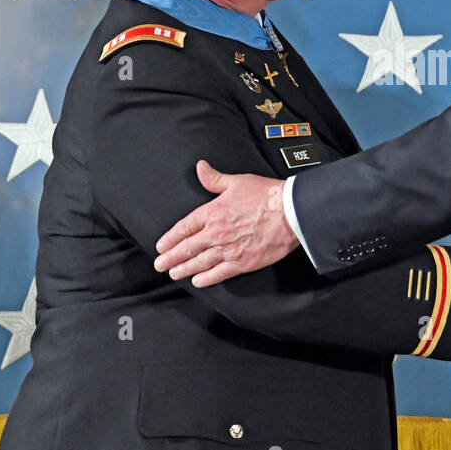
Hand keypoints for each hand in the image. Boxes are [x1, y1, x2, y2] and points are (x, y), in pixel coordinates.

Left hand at [153, 161, 298, 286]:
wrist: (290, 212)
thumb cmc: (267, 195)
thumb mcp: (237, 181)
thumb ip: (215, 179)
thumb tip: (200, 168)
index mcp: (213, 212)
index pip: (184, 227)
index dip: (170, 238)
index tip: (161, 245)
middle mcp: (216, 232)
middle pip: (187, 248)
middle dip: (170, 258)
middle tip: (160, 264)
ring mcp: (228, 249)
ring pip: (199, 262)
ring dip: (183, 269)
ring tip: (174, 274)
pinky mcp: (242, 262)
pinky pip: (218, 273)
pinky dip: (206, 279)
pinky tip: (198, 281)